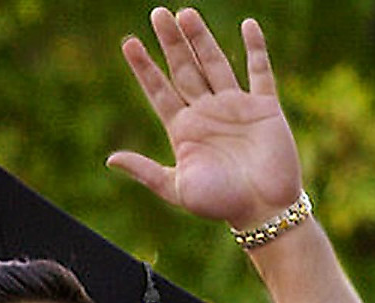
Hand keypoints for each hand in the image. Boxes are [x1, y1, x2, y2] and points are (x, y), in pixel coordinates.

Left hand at [108, 8, 302, 230]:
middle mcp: (206, 114)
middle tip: (157, 14)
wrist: (262, 211)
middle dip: (170, 44)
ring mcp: (235, 107)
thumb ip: (146, 171)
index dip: (144, 68)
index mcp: (184, 131)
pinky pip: (259, 71)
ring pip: (214, 63)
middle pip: (184, 70)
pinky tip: (248, 25)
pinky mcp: (264, 107)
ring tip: (185, 13)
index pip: (159, 92)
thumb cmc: (219, 204)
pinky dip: (256, 48)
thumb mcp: (176, 188)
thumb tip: (110, 159)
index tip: (129, 44)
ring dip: (201, 39)